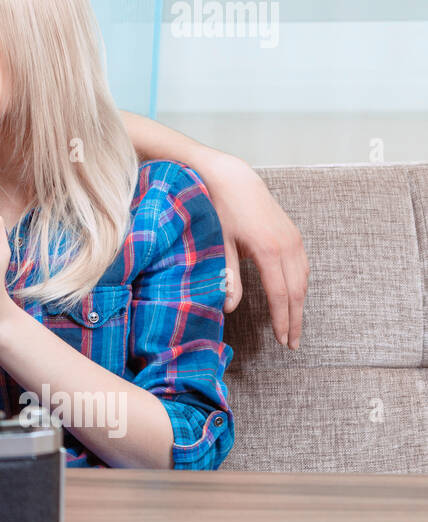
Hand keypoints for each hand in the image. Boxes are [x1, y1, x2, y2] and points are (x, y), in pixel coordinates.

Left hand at [198, 152, 308, 348]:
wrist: (231, 177)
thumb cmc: (218, 208)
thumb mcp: (217, 243)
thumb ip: (226, 275)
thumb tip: (229, 308)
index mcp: (268, 249)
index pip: (280, 294)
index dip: (282, 320)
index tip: (283, 341)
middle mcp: (286, 244)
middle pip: (297, 291)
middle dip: (295, 319)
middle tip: (292, 344)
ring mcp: (293, 237)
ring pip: (303, 279)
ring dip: (300, 304)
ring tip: (293, 327)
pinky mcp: (293, 233)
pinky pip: (303, 265)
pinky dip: (301, 285)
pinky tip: (294, 297)